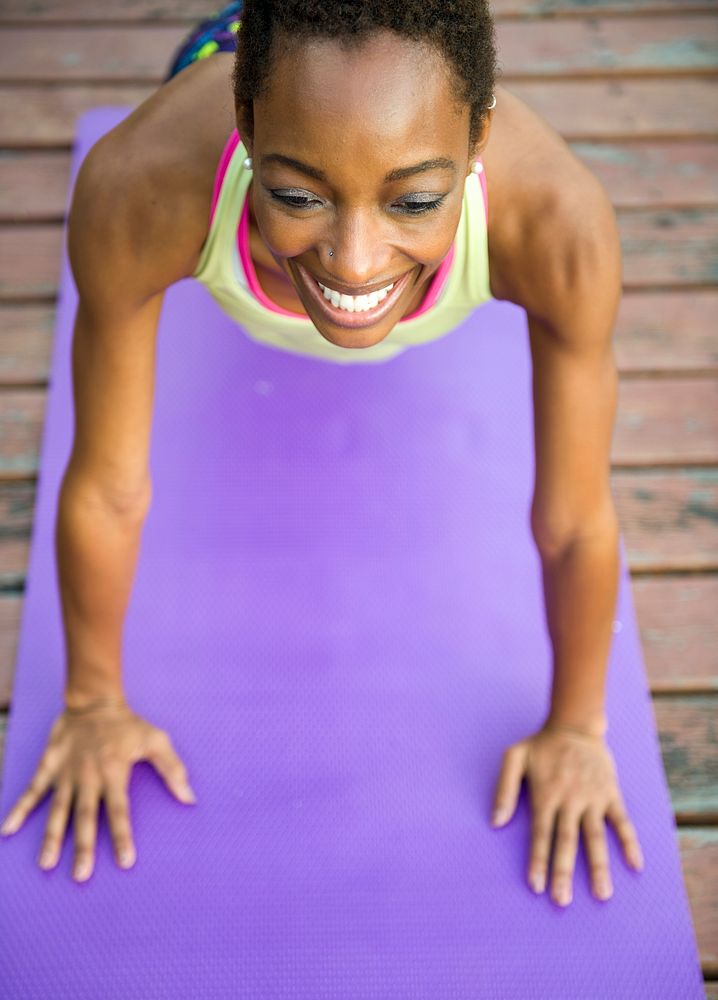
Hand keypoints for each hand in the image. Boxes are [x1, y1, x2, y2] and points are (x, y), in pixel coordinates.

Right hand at [0, 698, 196, 881]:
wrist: (93, 700)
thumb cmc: (127, 725)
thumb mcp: (156, 740)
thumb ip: (172, 769)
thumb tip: (190, 798)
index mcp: (114, 773)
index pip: (119, 811)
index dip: (122, 837)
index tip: (126, 862)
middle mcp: (88, 778)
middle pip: (86, 817)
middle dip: (84, 847)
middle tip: (81, 876)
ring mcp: (66, 774)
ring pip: (58, 810)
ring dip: (52, 837)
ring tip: (46, 864)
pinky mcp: (48, 767)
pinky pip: (31, 791)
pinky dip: (19, 810)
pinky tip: (7, 830)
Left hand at [490, 723, 643, 905]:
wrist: (575, 726)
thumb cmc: (541, 746)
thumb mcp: (514, 758)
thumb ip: (504, 789)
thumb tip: (495, 822)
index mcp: (546, 795)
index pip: (541, 834)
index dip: (538, 861)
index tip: (536, 887)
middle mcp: (570, 800)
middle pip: (567, 841)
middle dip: (564, 872)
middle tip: (562, 901)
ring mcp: (593, 798)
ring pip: (596, 837)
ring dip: (599, 867)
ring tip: (603, 895)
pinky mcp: (611, 794)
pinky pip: (623, 822)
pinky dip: (630, 843)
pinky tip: (636, 865)